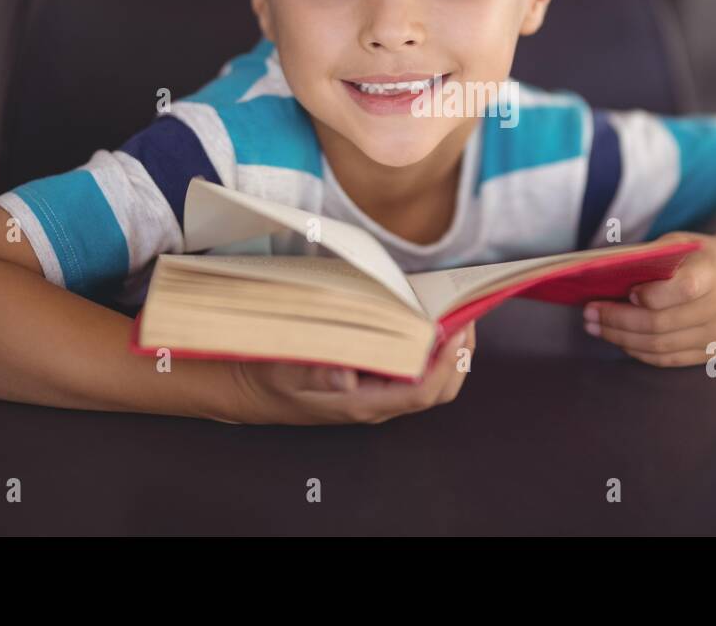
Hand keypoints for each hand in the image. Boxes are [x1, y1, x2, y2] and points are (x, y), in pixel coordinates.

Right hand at [215, 321, 475, 424]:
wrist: (249, 391)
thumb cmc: (269, 382)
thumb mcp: (285, 372)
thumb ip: (316, 372)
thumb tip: (346, 376)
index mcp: (364, 403)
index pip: (423, 392)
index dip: (446, 363)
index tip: (457, 329)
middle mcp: (378, 402)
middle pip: (437, 389)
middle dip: (458, 355)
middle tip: (467, 316)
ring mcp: (378, 393)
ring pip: (429, 378)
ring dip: (447, 349)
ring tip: (455, 313)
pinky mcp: (373, 380)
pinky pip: (412, 368)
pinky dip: (428, 345)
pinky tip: (427, 320)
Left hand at [582, 233, 715, 366]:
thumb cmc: (701, 256)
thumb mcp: (680, 243)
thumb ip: (650, 258)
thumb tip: (604, 275)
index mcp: (714, 274)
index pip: (682, 290)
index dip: (650, 295)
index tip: (626, 292)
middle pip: (662, 323)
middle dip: (618, 321)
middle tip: (590, 314)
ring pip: (661, 346)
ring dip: (621, 339)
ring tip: (596, 327)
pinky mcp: (712, 352)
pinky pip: (669, 359)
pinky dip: (639, 351)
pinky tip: (620, 339)